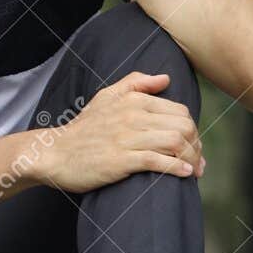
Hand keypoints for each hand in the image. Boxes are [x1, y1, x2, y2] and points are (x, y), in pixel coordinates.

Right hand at [31, 71, 203, 193]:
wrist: (54, 153)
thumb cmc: (83, 129)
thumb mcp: (106, 97)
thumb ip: (135, 83)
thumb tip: (165, 79)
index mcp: (132, 100)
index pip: (178, 111)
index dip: (192, 129)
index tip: (193, 145)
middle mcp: (132, 116)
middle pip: (182, 126)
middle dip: (196, 145)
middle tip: (198, 160)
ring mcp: (126, 138)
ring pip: (174, 142)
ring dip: (191, 158)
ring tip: (194, 170)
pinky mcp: (120, 160)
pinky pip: (157, 161)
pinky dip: (176, 168)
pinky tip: (185, 174)